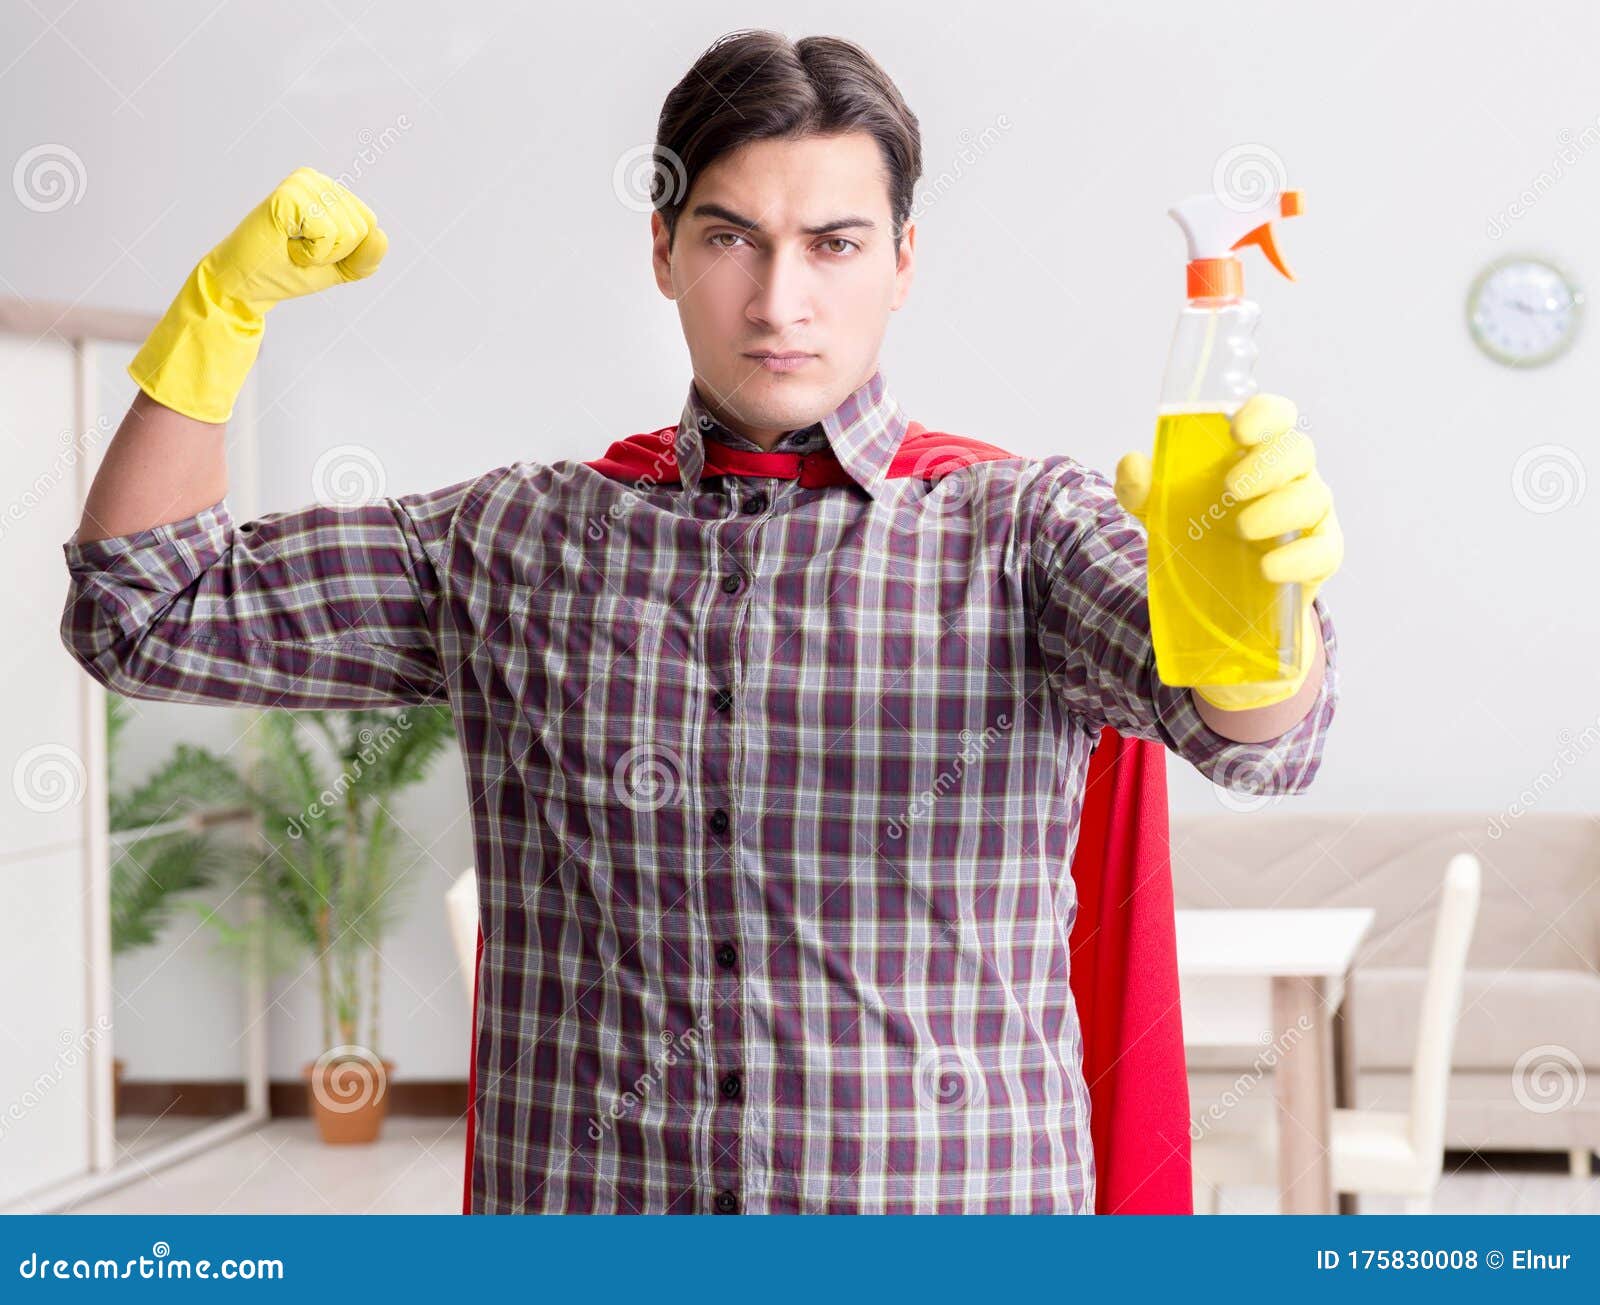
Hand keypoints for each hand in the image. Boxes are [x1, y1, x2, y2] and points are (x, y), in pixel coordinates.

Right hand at [206, 166, 388, 313]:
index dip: (347, 253)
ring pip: (349, 231)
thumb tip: (379, 234)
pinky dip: (310, 252)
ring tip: (291, 246)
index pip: (370, 226)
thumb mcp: (341, 269)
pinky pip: (328, 232)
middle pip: (363, 228)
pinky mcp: (289, 195)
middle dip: (335, 254)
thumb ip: (367, 257)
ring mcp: (302, 184)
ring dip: (321, 254)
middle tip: (300, 250)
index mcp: (330, 191)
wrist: (246, 284)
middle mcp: (317, 180)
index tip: (314, 251)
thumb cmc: (288, 271)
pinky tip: (285, 243)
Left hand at [1114, 393, 1343, 710]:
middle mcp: (1291, 476)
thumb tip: (1133, 464)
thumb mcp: (1160, 511)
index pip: (1276, 416)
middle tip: (1231, 488)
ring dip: (1278, 510)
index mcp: (1257, 453)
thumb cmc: (1200, 533)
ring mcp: (1311, 515)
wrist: (1222, 600)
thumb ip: (1141, 487)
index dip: (1264, 414)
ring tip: (1242, 529)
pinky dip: (1297, 559)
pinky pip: (1323, 551)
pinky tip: (1267, 568)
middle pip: (1299, 450)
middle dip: (1267, 465)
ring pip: (1313, 497)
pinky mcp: (1320, 556)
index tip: (1236, 430)